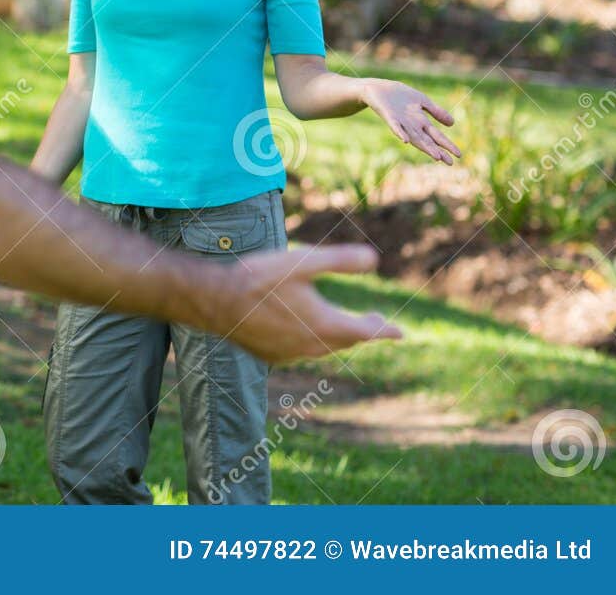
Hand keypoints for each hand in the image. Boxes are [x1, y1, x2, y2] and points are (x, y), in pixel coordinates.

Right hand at [213, 243, 402, 362]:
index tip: (401, 332)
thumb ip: (339, 260)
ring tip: (340, 325)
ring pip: (323, 349)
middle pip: (346, 341)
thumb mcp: (302, 261)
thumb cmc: (258, 278)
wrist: (215, 300)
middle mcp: (311, 346)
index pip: (365, 331)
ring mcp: (290, 354)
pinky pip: (301, 352)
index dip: (385, 330)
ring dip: (337, 338)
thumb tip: (374, 260)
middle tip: (374, 322)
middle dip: (362, 331)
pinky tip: (302, 332)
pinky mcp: (271, 356)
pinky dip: (311, 342)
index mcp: (325, 324)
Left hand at [361, 78, 461, 164]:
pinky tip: (405, 140)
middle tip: (449, 163)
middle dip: (438, 151)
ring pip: (414, 137)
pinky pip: (395, 126)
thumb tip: (452, 124)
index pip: (436, 136)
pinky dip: (400, 133)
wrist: (378, 88)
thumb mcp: (422, 101)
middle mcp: (412, 125)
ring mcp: (400, 122)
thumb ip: (436, 112)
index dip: (446, 145)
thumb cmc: (400, 95)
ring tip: (436, 156)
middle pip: (427, 140)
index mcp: (421, 122)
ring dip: (424, 146)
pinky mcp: (389, 116)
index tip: (458, 155)